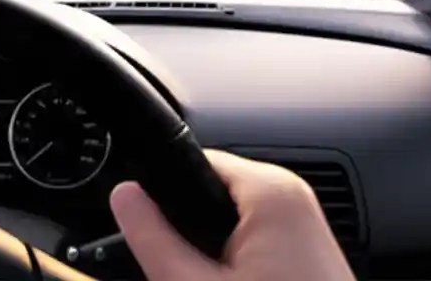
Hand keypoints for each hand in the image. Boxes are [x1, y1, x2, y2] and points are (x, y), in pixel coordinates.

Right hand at [110, 150, 354, 280]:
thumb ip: (156, 239)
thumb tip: (125, 198)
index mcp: (269, 191)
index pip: (195, 161)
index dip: (166, 198)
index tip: (159, 233)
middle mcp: (292, 197)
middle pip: (212, 193)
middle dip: (192, 234)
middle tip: (196, 276)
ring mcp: (304, 223)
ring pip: (232, 221)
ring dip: (214, 254)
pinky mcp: (306, 250)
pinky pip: (254, 240)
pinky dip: (236, 265)